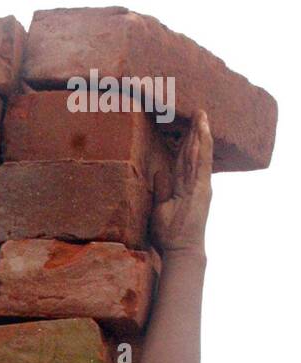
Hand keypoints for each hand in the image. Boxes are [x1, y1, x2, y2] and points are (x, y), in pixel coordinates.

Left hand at [152, 110, 212, 257]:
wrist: (181, 250)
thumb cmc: (170, 235)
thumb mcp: (160, 208)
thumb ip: (161, 190)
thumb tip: (158, 172)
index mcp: (184, 187)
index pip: (183, 161)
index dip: (184, 143)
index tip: (185, 127)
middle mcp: (194, 184)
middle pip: (192, 153)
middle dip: (194, 132)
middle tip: (196, 112)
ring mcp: (199, 185)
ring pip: (198, 154)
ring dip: (200, 133)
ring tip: (201, 114)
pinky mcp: (202, 188)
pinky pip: (201, 163)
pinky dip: (203, 145)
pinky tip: (204, 130)